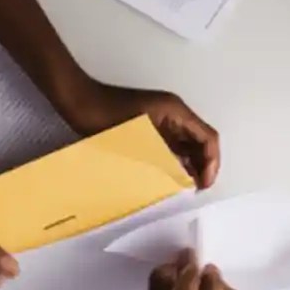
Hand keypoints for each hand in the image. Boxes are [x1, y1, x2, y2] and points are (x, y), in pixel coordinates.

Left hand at [67, 82, 220, 188]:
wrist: (77, 100)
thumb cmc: (104, 115)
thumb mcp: (138, 139)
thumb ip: (165, 157)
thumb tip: (183, 177)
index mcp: (176, 111)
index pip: (208, 138)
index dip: (212, 163)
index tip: (203, 184)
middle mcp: (175, 113)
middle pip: (202, 141)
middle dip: (204, 166)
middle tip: (196, 190)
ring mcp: (163, 118)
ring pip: (188, 145)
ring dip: (191, 165)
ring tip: (185, 187)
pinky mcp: (151, 125)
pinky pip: (172, 144)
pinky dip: (175, 160)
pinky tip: (169, 177)